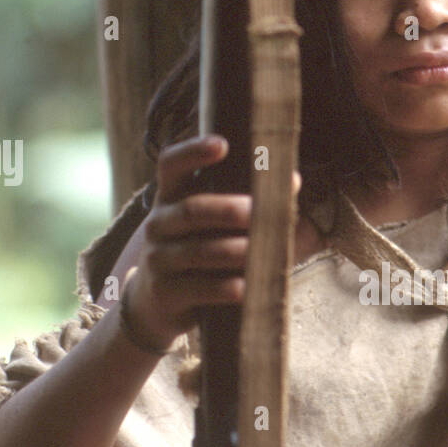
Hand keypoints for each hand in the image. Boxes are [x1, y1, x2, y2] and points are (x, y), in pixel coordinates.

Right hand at [119, 137, 302, 353]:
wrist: (155, 302)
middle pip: (192, 209)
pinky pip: (198, 288)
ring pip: (198, 251)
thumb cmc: (196, 251)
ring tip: (259, 251)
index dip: (193, 152)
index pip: (171, 165)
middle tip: (258, 212)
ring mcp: (158, 258)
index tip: (222, 144)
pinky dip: (224, 288)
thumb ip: (242, 203)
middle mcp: (159, 223)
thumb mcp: (208, 224)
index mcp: (170, 197)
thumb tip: (292, 181)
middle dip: (227, 210)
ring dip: (233, 250)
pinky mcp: (164, 291)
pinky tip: (246, 288)